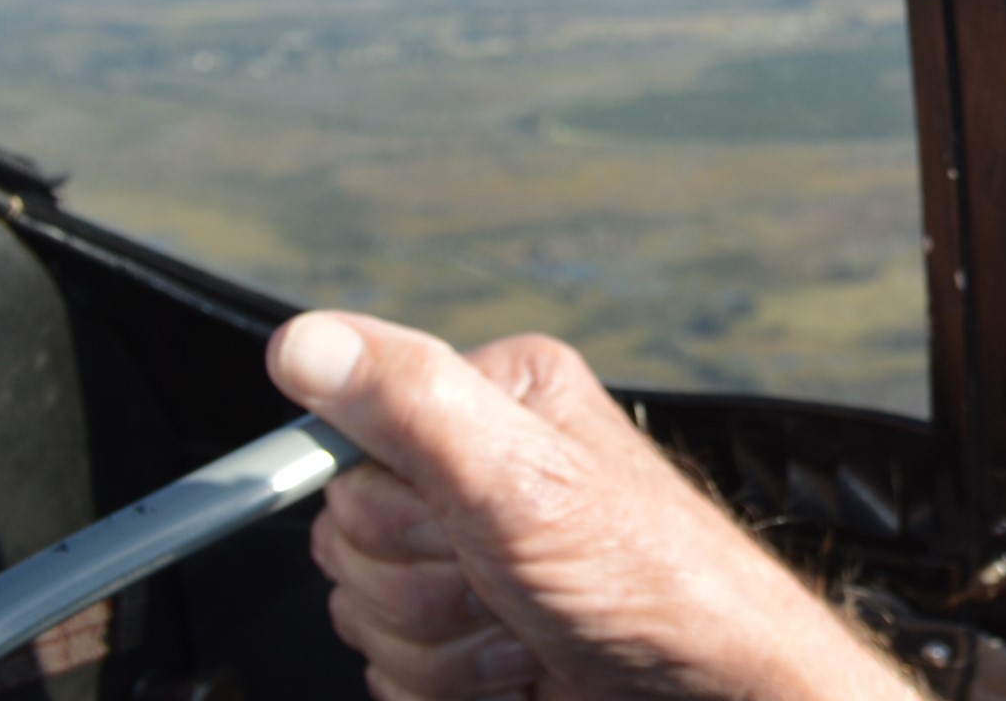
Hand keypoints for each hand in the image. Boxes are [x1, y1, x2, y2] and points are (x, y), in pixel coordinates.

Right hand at [267, 310, 919, 700]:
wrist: (703, 692)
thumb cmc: (644, 579)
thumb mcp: (520, 477)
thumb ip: (409, 405)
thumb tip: (303, 339)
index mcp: (494, 400)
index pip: (347, 444)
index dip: (383, 507)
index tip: (439, 528)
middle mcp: (482, 467)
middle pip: (347, 538)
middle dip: (422, 585)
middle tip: (505, 583)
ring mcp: (473, 556)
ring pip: (364, 613)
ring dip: (441, 646)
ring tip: (526, 627)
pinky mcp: (469, 635)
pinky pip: (390, 672)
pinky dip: (449, 686)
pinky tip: (519, 670)